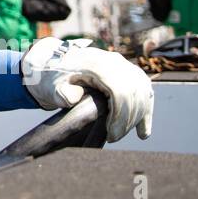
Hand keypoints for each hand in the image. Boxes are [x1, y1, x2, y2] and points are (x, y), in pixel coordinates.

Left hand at [21, 38, 153, 142]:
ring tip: (120, 133)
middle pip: (133, 93)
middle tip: (113, 137)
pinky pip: (144, 91)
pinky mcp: (129, 72)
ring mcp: (124, 65)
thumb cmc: (55, 78)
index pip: (119, 90)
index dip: (119, 116)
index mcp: (96, 63)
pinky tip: (143, 133)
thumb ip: (60, 93)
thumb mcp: (52, 85)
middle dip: (127, 120)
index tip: (111, 135)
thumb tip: (73, 98)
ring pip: (142, 92)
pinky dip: (145, 111)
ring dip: (136, 117)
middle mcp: (114, 61)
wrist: (58, 64)